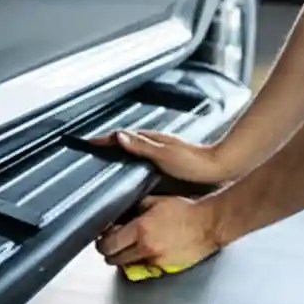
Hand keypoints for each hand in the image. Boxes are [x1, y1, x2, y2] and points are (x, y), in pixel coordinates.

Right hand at [90, 130, 233, 184]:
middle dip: (106, 141)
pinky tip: (130, 164)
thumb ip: (140, 146)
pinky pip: (139, 154)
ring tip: (104, 153)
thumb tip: (118, 136)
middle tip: (90, 146)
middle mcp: (153, 142)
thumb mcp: (164, 155)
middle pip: (123, 138)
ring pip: (131, 146)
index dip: (102, 139)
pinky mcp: (165, 158)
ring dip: (117, 148)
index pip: (119, 136)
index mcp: (150, 139)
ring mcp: (159, 149)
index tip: (86, 141)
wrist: (218, 168)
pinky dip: (129, 156)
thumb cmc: (195, 163)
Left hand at [95, 196, 221, 268]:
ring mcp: (155, 260)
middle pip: (114, 259)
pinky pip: (145, 267)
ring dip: (125, 258)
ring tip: (130, 248)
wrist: (208, 225)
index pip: (109, 244)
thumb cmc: (186, 211)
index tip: (103, 238)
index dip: (102, 242)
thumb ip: (136, 207)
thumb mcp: (156, 201)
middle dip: (110, 252)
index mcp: (141, 229)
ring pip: (127, 265)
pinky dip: (142, 261)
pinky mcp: (164, 267)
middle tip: (112, 245)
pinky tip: (148, 251)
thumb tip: (120, 213)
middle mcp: (145, 247)